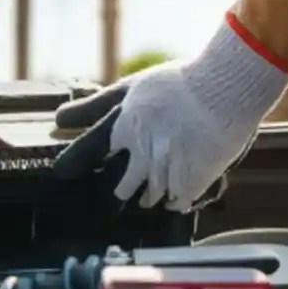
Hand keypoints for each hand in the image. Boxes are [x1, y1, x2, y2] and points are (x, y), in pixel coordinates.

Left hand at [52, 16, 287, 211]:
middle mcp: (140, 153)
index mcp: (123, 127)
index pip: (85, 154)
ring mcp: (166, 171)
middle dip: (114, 192)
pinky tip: (177, 190)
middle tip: (116, 192)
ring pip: (146, 200)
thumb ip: (95, 105)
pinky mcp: (191, 183)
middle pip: (115, 189)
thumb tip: (60, 118)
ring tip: (152, 189)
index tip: (63, 172)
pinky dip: (175, 200)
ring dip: (147, 196)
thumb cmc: (180, 83)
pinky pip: (175, 205)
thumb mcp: (131, 87)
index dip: (72, 165)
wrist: (226, 87)